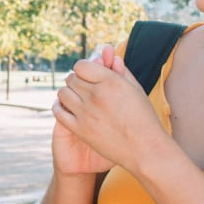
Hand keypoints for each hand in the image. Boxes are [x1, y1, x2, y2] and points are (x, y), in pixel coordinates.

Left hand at [53, 46, 164, 170]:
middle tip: (85, 88)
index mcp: (110, 81)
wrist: (145, 150)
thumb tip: (109, 54)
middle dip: (77, 81)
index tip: (89, 76)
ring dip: (68, 93)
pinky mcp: (80, 129)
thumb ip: (120, 70)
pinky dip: (59, 107)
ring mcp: (86, 113)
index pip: (81, 65)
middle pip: (71, 78)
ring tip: (78, 98)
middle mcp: (96, 95)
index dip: (84, 69)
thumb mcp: (135, 89)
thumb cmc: (144, 118)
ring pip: (62, 93)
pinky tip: (67, 107)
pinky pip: (58, 111)